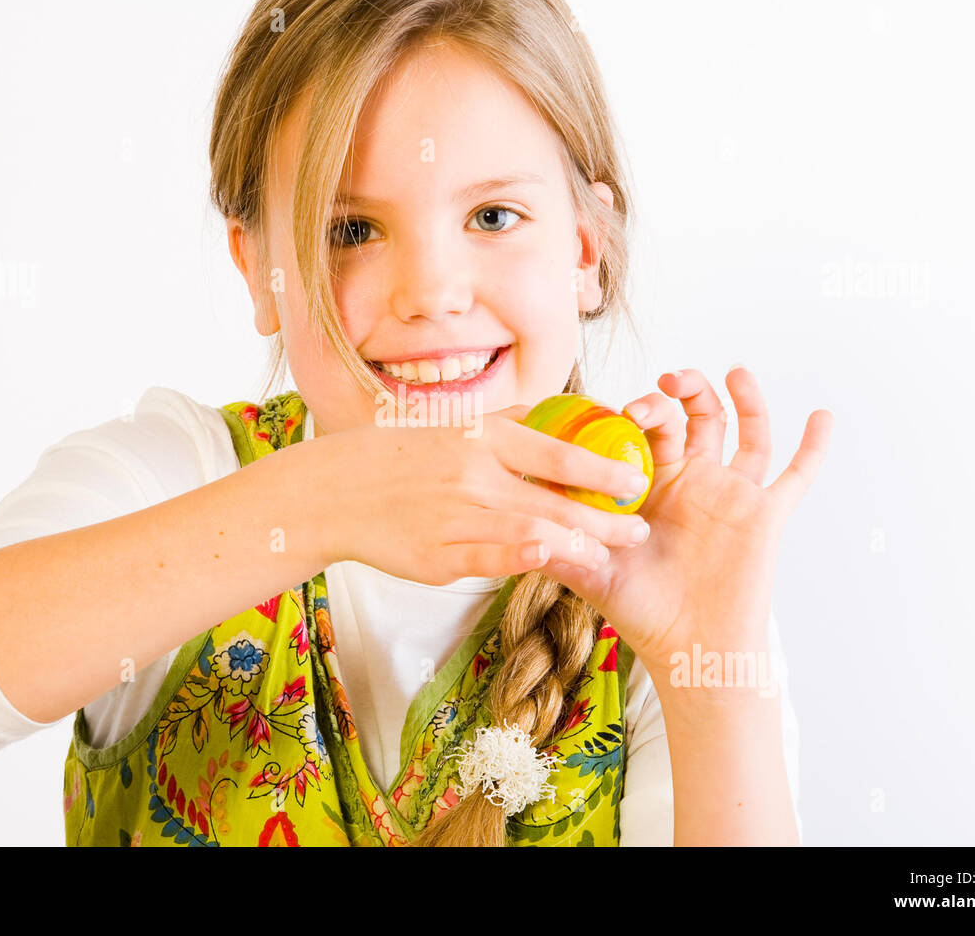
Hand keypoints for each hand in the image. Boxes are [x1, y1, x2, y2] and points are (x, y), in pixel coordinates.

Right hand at [321, 405, 652, 585]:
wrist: (335, 492)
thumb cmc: (400, 457)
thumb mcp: (454, 427)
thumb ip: (506, 423)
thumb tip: (554, 411)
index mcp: (481, 439)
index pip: (556, 453)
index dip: (603, 470)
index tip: (637, 480)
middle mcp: (473, 475)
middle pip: (554, 501)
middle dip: (604, 521)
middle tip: (639, 530)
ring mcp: (454, 518)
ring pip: (529, 535)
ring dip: (575, 548)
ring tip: (604, 556)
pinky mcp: (436, 557)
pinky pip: (489, 562)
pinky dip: (523, 563)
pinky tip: (550, 563)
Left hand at [532, 367, 832, 686]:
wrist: (689, 650)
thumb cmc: (640, 613)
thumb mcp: (591, 572)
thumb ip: (559, 543)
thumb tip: (515, 524)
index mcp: (650, 485)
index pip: (646, 430)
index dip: (638, 410)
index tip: (623, 407)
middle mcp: (692, 481)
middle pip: (694, 417)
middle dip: (680, 394)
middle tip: (664, 388)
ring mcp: (731, 493)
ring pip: (744, 431)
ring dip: (743, 398)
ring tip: (733, 372)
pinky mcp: (765, 513)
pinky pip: (796, 474)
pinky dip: (813, 446)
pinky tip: (823, 417)